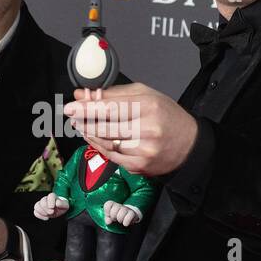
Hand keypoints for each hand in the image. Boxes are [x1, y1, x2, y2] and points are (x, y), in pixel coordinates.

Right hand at [33, 193, 68, 220]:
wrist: (58, 209)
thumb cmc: (62, 206)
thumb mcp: (65, 205)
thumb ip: (62, 204)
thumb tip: (57, 203)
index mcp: (53, 196)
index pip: (50, 196)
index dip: (51, 201)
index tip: (53, 207)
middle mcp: (46, 199)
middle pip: (42, 201)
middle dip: (46, 208)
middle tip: (52, 212)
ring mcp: (41, 204)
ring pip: (36, 206)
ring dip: (42, 212)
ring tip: (48, 215)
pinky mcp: (39, 210)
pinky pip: (35, 212)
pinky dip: (40, 216)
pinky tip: (46, 218)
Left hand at [63, 82, 197, 176]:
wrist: (189, 144)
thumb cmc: (166, 116)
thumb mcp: (145, 95)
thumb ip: (113, 94)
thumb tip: (84, 94)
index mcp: (149, 107)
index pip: (110, 108)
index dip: (87, 108)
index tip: (71, 107)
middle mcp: (147, 129)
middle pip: (105, 127)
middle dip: (84, 121)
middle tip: (73, 116)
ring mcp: (144, 150)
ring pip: (106, 143)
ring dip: (90, 134)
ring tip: (82, 126)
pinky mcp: (140, 166)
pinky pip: (112, 156)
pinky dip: (100, 147)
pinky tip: (95, 139)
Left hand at [102, 200, 139, 226]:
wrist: (130, 217)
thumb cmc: (118, 217)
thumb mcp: (111, 217)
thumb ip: (107, 218)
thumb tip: (108, 222)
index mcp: (113, 205)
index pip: (108, 204)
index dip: (107, 211)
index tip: (109, 216)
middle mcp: (120, 206)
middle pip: (114, 210)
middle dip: (113, 217)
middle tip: (116, 219)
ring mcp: (127, 209)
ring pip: (121, 213)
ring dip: (120, 219)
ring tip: (121, 221)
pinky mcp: (132, 213)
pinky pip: (130, 216)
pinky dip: (126, 221)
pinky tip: (125, 224)